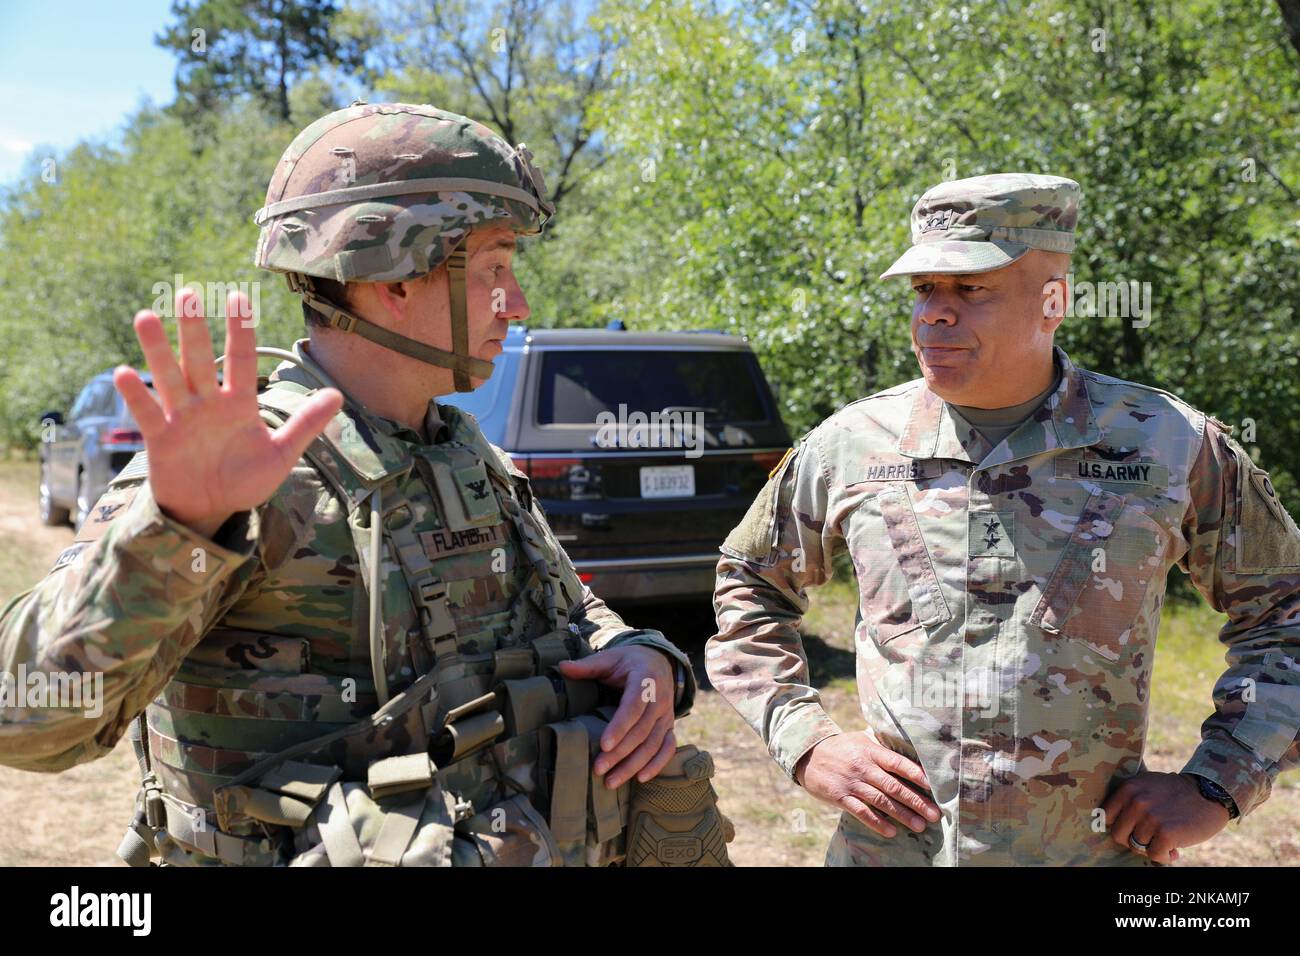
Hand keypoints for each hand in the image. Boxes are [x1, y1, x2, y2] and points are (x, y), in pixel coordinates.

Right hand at [115, 288, 342, 537]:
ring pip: (169, 378)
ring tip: (145, 317)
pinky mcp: (161, 439)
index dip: (240, 330)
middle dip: (195, 329)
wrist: (212, 510)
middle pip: (200, 360)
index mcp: (239, 403)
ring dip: (157, 350)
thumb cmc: (244, 479)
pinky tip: (123, 372)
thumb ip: (306, 424)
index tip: (238, 297)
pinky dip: (136, 395)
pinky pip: (147, 414)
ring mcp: (182, 418)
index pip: (241, 359)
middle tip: (187, 293)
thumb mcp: (281, 454)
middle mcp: (208, 404)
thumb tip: (338, 395)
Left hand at [557, 646, 676, 788]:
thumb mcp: (610, 658)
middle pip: (642, 731)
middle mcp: (660, 699)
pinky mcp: (669, 726)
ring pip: (653, 744)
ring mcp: (667, 715)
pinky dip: (657, 765)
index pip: (633, 707)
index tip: (604, 745)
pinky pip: (667, 748)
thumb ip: (588, 665)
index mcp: (645, 680)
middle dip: (620, 753)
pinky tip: (640, 779)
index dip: (620, 727)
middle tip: (598, 769)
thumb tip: (562, 667)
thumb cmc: (629, 662)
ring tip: (611, 781)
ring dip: (633, 765)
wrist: (658, 661)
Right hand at [794, 731, 940, 837]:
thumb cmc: (841, 747)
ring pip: (881, 801)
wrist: (808, 755)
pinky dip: (877, 822)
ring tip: (919, 826)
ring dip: (902, 815)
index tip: (934, 787)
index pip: (898, 763)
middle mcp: (863, 767)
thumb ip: (882, 746)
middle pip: (893, 786)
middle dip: (916, 801)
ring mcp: (851, 783)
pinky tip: (891, 831)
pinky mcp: (840, 797)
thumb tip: (910, 749)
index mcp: (871, 751)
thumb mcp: (861, 739)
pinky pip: (861, 812)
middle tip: (934, 815)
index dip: (917, 775)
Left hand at [1101, 772, 1230, 863]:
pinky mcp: (1166, 833)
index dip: (1120, 826)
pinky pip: (1154, 855)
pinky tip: (1174, 849)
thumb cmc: (1175, 792)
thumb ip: (1128, 798)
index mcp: (1128, 789)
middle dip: (1133, 840)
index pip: (1107, 817)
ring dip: (1152, 847)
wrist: (1209, 793)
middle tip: (1150, 837)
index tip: (1133, 829)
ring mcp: (1151, 818)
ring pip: (1137, 846)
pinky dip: (1164, 856)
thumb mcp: (1146, 784)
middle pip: (1118, 835)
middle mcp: (1136, 802)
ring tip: (1166, 840)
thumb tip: (1106, 821)